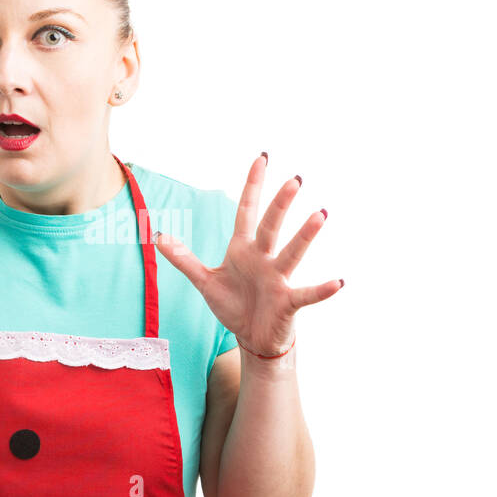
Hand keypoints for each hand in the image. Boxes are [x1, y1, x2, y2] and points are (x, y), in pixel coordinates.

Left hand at [152, 153, 341, 356]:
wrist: (252, 338)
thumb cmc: (234, 306)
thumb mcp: (205, 282)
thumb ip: (184, 259)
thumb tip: (158, 237)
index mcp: (244, 249)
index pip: (247, 211)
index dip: (253, 186)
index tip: (262, 159)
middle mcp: (263, 258)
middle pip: (271, 226)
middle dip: (280, 204)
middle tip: (294, 180)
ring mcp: (278, 278)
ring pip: (291, 253)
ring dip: (305, 235)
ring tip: (320, 215)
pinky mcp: (288, 302)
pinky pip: (307, 294)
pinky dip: (322, 290)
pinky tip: (338, 282)